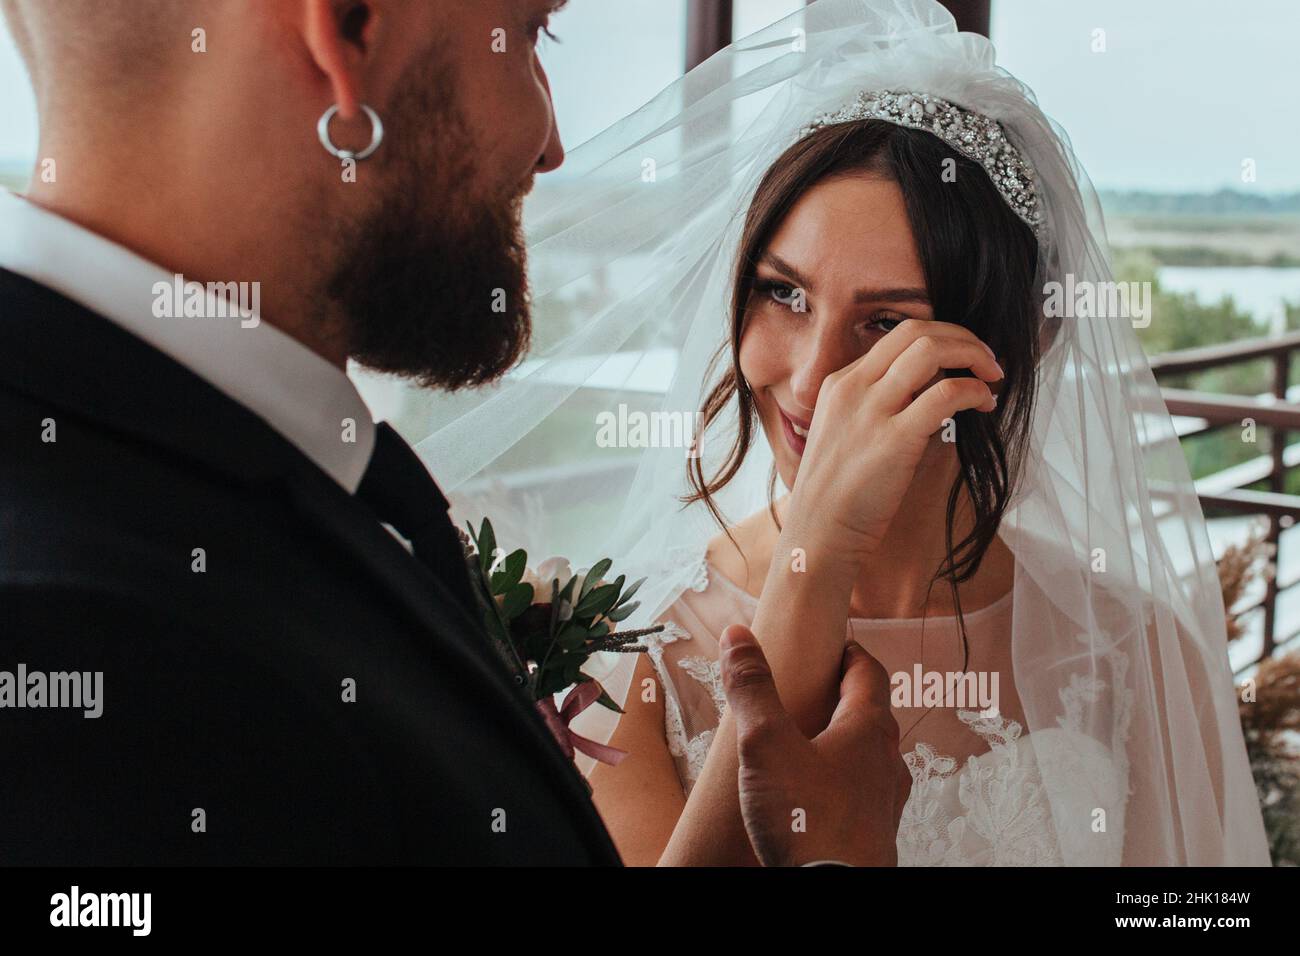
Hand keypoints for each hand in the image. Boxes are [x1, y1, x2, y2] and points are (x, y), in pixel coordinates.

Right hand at [720, 623, 910, 866]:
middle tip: (821, 690)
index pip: (870, 674)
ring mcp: (886, 803)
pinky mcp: (876, 836)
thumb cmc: (806, 820)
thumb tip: (738, 637)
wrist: (830, 892)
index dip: (852, 655)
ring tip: (817, 745)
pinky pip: (867, 797)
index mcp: (867, 731)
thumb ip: (752, 689)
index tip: (837, 646)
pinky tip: (820, 797)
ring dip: (850, 744)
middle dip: (849, 698)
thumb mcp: (766, 744)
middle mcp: (886, 763)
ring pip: (875, 759)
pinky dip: (847, 785)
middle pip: (875, 716)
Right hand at [787, 318, 1003, 567]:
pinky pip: (945, 394)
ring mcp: (871, 411)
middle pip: (916, 332)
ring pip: (931, 351)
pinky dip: (973, 391)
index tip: (964, 359)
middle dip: (962, 337)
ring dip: (973, 356)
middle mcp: (853, 388)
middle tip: (987, 360)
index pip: (898, 337)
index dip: (941, 339)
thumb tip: (927, 395)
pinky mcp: (895, 439)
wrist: (817, 532)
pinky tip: (982, 404)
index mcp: (840, 384)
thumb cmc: (836, 495)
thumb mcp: (843, 435)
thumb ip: (874, 408)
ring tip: (991, 377)